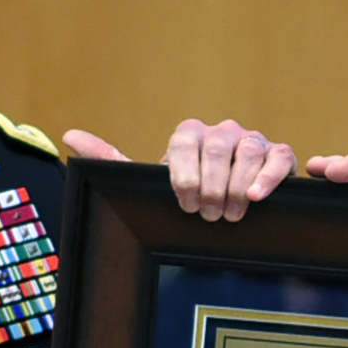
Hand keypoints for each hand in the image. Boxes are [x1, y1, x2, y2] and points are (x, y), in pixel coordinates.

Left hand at [65, 121, 297, 221]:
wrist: (227, 211)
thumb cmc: (185, 198)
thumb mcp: (147, 182)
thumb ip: (111, 159)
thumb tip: (69, 135)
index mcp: (189, 135)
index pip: (186, 142)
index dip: (186, 175)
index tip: (185, 203)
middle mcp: (221, 132)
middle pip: (219, 146)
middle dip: (213, 185)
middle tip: (208, 215)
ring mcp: (252, 141)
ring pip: (248, 151)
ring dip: (238, 186)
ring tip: (232, 214)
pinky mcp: (278, 155)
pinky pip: (278, 157)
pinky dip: (269, 177)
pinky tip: (257, 197)